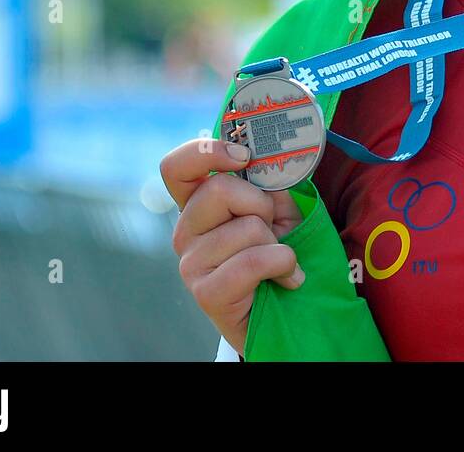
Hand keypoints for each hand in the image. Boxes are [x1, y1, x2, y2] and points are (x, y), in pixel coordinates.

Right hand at [161, 138, 305, 354]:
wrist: (283, 311)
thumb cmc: (277, 252)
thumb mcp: (279, 211)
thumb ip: (268, 186)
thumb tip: (268, 165)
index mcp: (198, 204)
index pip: (176, 167)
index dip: (205, 152)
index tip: (242, 156)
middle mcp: (186, 231)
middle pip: (218, 189)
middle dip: (261, 204)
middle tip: (273, 227)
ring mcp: (190, 263)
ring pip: (246, 227)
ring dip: (277, 242)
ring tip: (279, 261)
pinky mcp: (205, 292)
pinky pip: (252, 262)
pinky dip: (283, 266)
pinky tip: (288, 278)